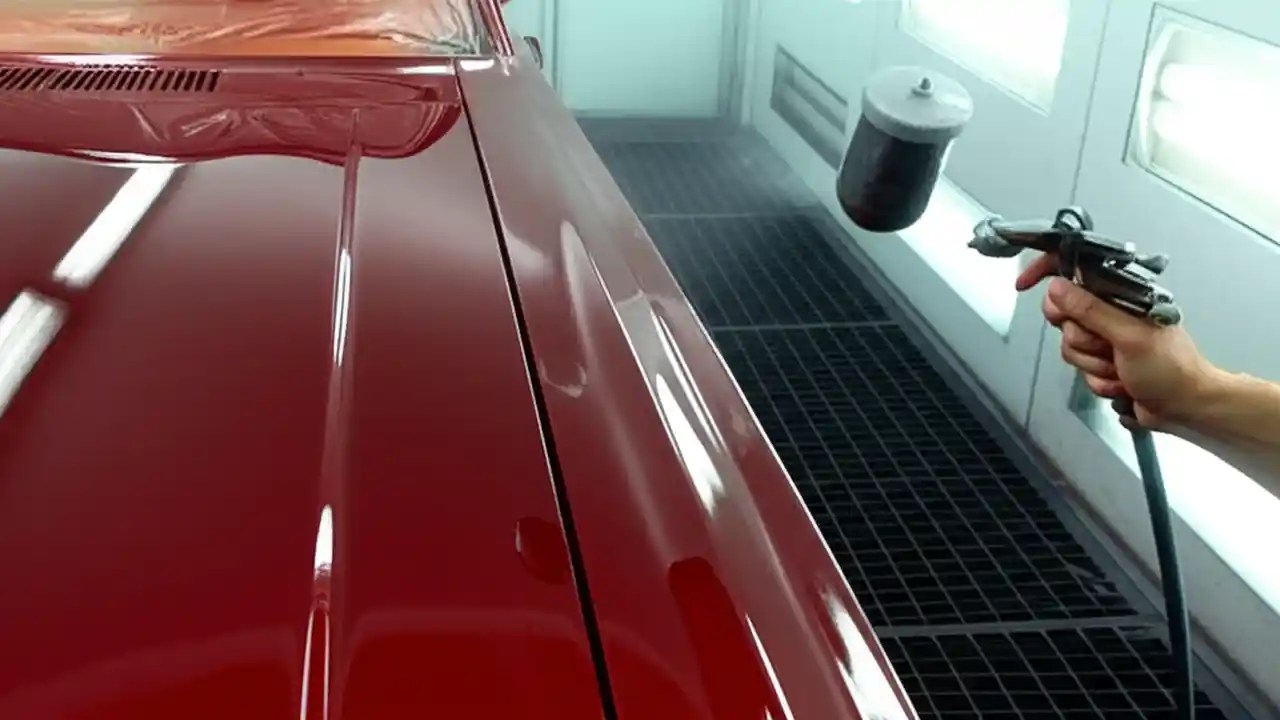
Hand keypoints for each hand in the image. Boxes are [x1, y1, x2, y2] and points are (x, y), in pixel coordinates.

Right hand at [1016, 253, 1216, 428]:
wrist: (1185, 407)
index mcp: (1122, 295)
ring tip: (1121, 368)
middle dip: (1080, 338)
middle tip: (1104, 345)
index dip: (1048, 271)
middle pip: (1064, 316)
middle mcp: (1111, 313)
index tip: (1025, 283)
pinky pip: (1080, 369)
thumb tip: (1058, 287)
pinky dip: (1099, 381)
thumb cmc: (1173, 368)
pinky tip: (1122, 382)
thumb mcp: (1129, 335)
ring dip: (1094, 364)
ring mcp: (1106, 339)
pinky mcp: (1103, 362)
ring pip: (1069, 346)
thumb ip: (1090, 310)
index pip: (1077, 271)